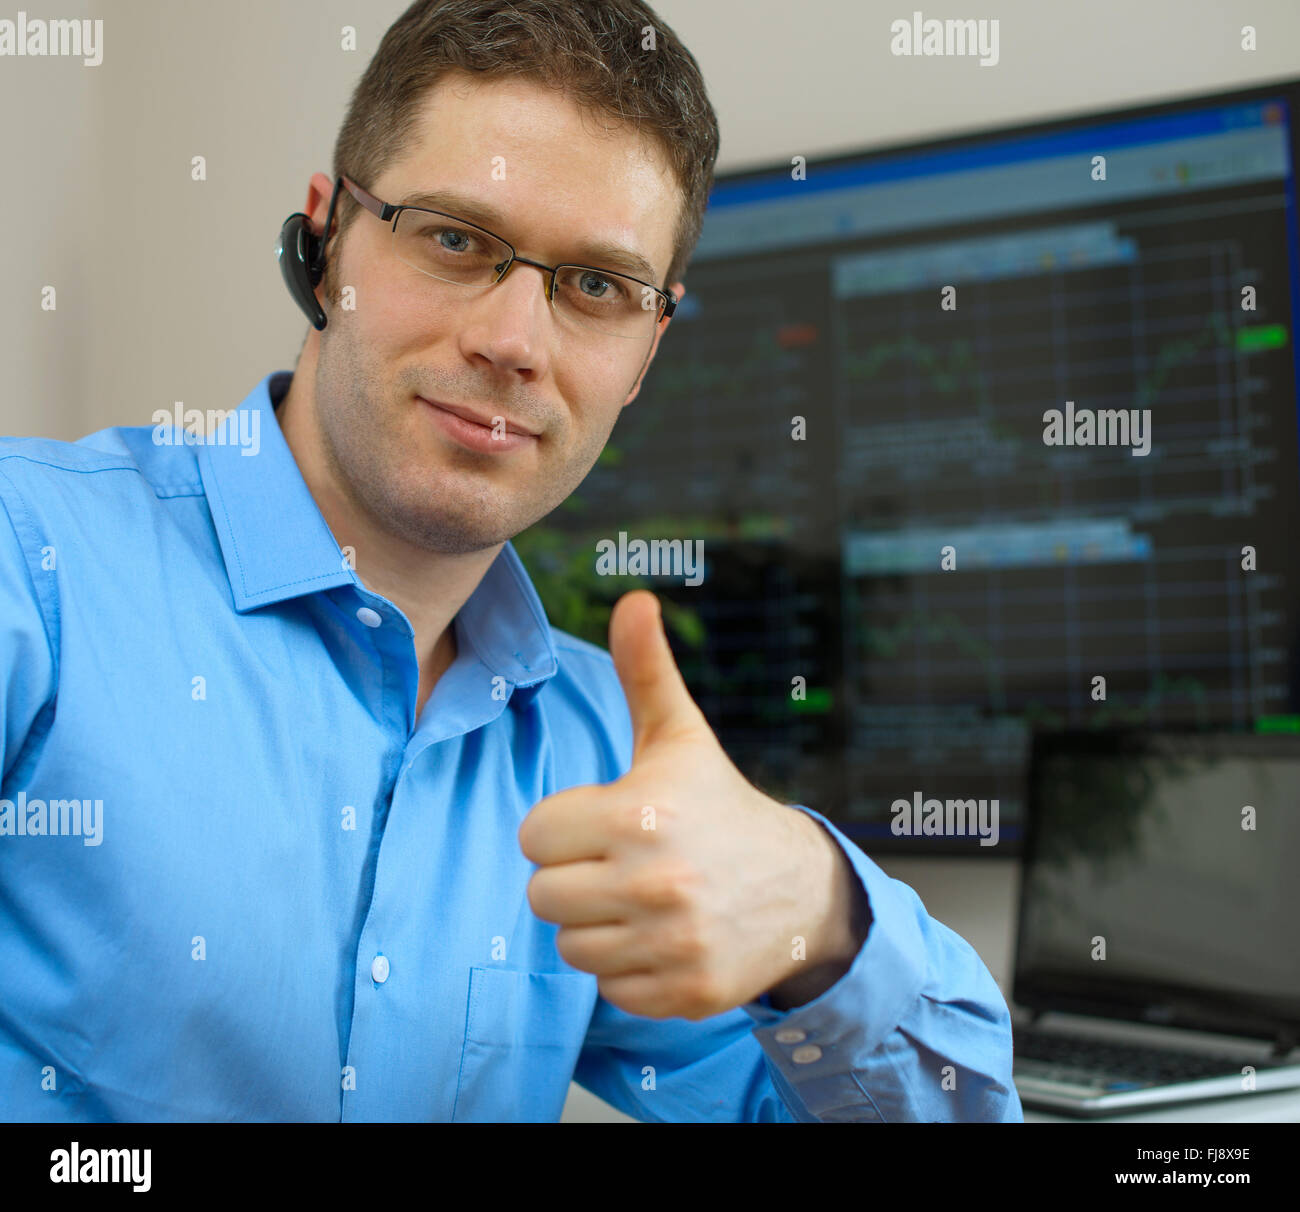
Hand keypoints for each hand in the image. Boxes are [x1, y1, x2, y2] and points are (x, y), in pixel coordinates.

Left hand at [518, 589, 858, 1019]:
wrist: (799, 890)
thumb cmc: (718, 805)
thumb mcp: (679, 737)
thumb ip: (644, 671)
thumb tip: (633, 596)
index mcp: (639, 814)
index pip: (534, 837)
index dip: (563, 827)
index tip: (605, 822)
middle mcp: (654, 883)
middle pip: (542, 895)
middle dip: (574, 877)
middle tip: (622, 862)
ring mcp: (671, 943)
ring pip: (570, 946)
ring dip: (598, 925)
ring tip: (643, 899)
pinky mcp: (684, 992)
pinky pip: (609, 988)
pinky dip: (629, 967)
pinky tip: (663, 937)